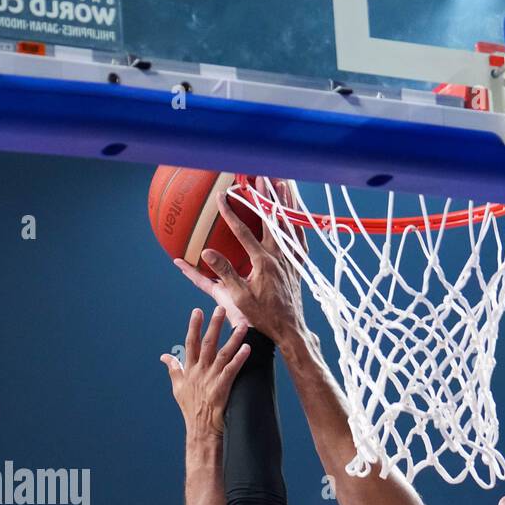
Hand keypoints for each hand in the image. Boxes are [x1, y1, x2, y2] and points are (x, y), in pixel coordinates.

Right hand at [160, 307, 249, 436]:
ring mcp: (211, 379)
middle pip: (207, 343)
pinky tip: (247, 348)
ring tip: (242, 325)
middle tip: (221, 309)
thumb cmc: (190, 408)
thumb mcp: (177, 387)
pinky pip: (232, 370)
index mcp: (190, 369)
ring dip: (233, 339)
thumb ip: (173, 369)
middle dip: (214, 325)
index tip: (198, 311)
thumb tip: (164, 356)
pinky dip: (239, 359)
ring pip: (223, 354)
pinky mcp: (222, 388)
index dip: (194, 326)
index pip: (191, 342)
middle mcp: (200, 371)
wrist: (200, 429)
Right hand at [173, 179, 306, 347]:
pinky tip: (295, 213)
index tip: (221, 195)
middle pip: (272, 218)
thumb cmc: (263, 316)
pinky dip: (297, 222)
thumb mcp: (239, 297)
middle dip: (265, 195)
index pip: (243, 230)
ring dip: (285, 202)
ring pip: (289, 223)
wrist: (290, 329)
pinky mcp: (298, 264)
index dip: (231, 212)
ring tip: (283, 182)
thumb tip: (205, 253)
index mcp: (263, 262)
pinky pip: (299, 237)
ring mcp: (290, 259)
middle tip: (260, 175)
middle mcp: (279, 256)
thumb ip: (224, 273)